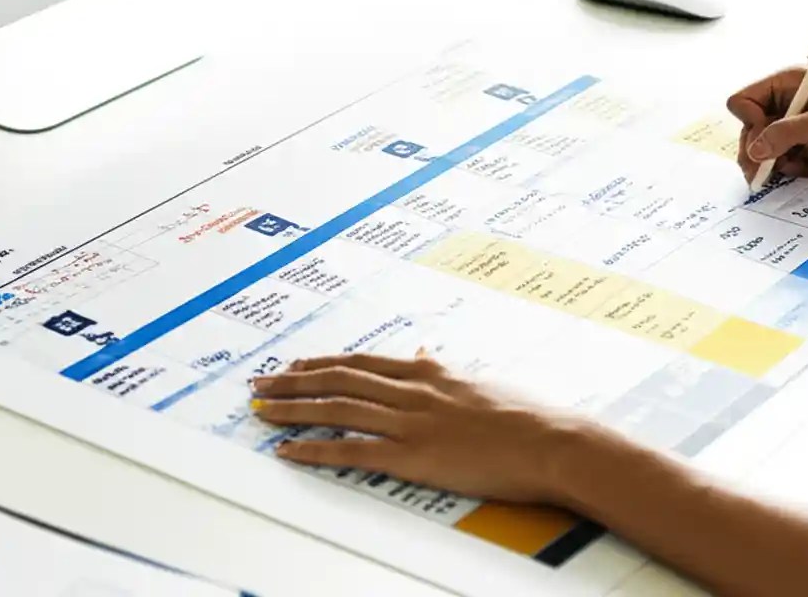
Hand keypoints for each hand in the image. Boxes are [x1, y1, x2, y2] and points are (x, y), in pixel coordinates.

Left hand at [251, 351, 581, 502]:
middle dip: (293, 381)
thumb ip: (446, 371)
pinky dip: (314, 448)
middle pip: (338, 379)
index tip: (294, 364)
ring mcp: (409, 422)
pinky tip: (289, 448)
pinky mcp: (412, 456)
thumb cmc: (524, 416)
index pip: (362, 362)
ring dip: (292, 408)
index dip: (322, 363)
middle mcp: (412, 390)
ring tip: (260, 409)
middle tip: (259, 383)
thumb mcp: (480, 383)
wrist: (548, 440)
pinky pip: (350, 450)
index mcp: (428, 371)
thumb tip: (427, 353)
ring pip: (336, 408)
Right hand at [726, 69, 807, 182]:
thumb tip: (754, 150)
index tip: (769, 137)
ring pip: (760, 145)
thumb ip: (787, 133)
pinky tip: (806, 166)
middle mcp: (786, 99)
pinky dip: (786, 166)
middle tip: (765, 172)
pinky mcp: (803, 141)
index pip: (743, 100)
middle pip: (748, 127)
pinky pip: (777, 157)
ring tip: (797, 165)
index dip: (750, 122)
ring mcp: (794, 121)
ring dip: (773, 161)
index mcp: (789, 81)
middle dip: (758, 149)